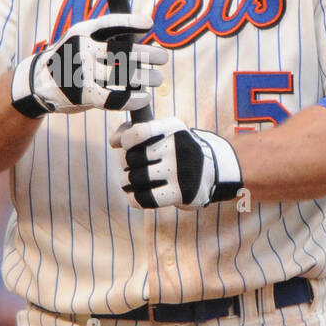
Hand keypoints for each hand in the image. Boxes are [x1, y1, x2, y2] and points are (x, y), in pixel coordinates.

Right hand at [11, 13, 166, 117]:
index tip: (150, 24)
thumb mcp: (80, 38)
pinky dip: (133, 99)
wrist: (39, 81)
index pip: (110, 24)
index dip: (131, 23)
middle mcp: (82, 50)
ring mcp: (81, 73)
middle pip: (123, 52)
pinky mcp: (82, 95)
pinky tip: (145, 98)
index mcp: (82, 31)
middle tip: (163, 58)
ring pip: (123, 76)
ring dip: (146, 77)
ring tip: (158, 78)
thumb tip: (143, 27)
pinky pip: (114, 99)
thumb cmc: (70, 57)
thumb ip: (104, 35)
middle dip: (148, 55)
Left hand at [109, 116, 243, 208]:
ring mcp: (181, 171)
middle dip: (125, 163)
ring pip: (136, 178)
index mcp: (173, 127)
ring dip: (126, 182)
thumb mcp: (161, 133)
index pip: (138, 132)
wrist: (212, 170)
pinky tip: (133, 196)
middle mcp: (179, 147)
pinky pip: (146, 198)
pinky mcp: (182, 193)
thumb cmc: (175, 150)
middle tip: (130, 166)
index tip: (126, 146)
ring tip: (129, 181)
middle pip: (132, 157)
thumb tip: (113, 142)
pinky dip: (134, 198)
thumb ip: (133, 131)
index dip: (125, 141)